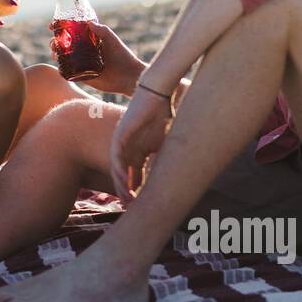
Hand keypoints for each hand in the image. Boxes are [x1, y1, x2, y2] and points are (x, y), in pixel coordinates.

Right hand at [52, 22, 144, 94]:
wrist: (128, 77)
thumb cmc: (123, 56)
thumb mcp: (112, 40)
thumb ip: (102, 30)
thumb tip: (88, 22)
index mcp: (90, 40)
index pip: (72, 32)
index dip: (61, 28)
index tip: (52, 26)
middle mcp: (85, 51)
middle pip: (65, 44)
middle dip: (55, 41)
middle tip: (53, 42)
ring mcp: (82, 64)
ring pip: (64, 57)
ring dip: (55, 54)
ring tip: (54, 52)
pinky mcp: (82, 77)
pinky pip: (68, 73)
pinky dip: (61, 68)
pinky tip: (58, 65)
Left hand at [109, 86, 174, 202]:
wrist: (157, 93)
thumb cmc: (165, 114)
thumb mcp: (168, 141)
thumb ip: (169, 156)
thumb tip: (184, 173)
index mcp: (138, 150)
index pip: (135, 174)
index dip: (138, 190)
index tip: (142, 204)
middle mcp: (128, 148)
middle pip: (124, 174)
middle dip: (126, 191)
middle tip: (131, 207)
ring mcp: (122, 141)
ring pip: (117, 167)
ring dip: (121, 184)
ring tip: (126, 199)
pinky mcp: (121, 134)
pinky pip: (116, 155)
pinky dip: (119, 168)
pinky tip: (122, 181)